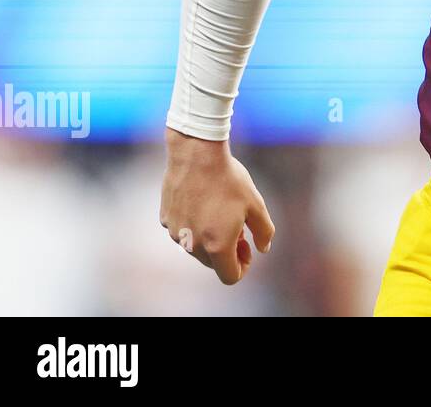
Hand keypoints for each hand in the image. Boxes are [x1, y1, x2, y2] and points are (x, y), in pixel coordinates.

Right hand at [160, 127, 275, 284]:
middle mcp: (193, 245)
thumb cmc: (230, 180)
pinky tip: (203, 202)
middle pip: (213, 263)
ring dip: (210, 238)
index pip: (230, 276)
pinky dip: (194, 224)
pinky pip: (183, 231)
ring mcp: (176, 233)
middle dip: (227, 250)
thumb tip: (263, 249)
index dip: (243, 265)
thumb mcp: (256, 205)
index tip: (247, 245)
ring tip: (221, 212)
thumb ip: (264, 232)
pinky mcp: (166, 219)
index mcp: (217, 245)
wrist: (197, 155)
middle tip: (238, 227)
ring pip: (196, 247)